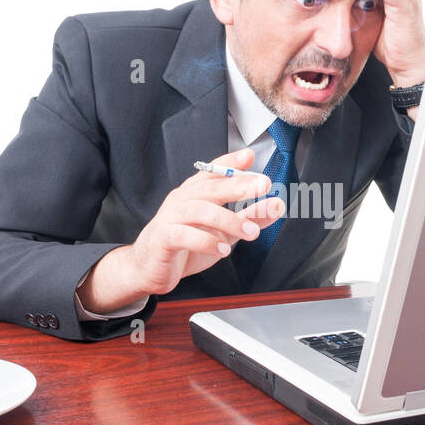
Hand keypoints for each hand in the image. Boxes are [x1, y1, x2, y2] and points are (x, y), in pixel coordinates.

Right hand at [78, 148, 283, 310]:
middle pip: (210, 187)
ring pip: (200, 210)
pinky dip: (205, 241)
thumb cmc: (184, 246)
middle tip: (262, 186)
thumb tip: (276, 205)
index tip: (249, 156)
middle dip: (238, 185)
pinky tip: (223, 250)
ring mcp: (170, 217)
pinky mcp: (163, 238)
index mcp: (194, 193)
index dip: (230, 162)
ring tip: (251, 232)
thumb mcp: (223, 232)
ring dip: (229, 220)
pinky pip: (184, 235)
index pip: (213, 172)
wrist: (148, 268)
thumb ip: (247, 218)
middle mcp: (182, 200)